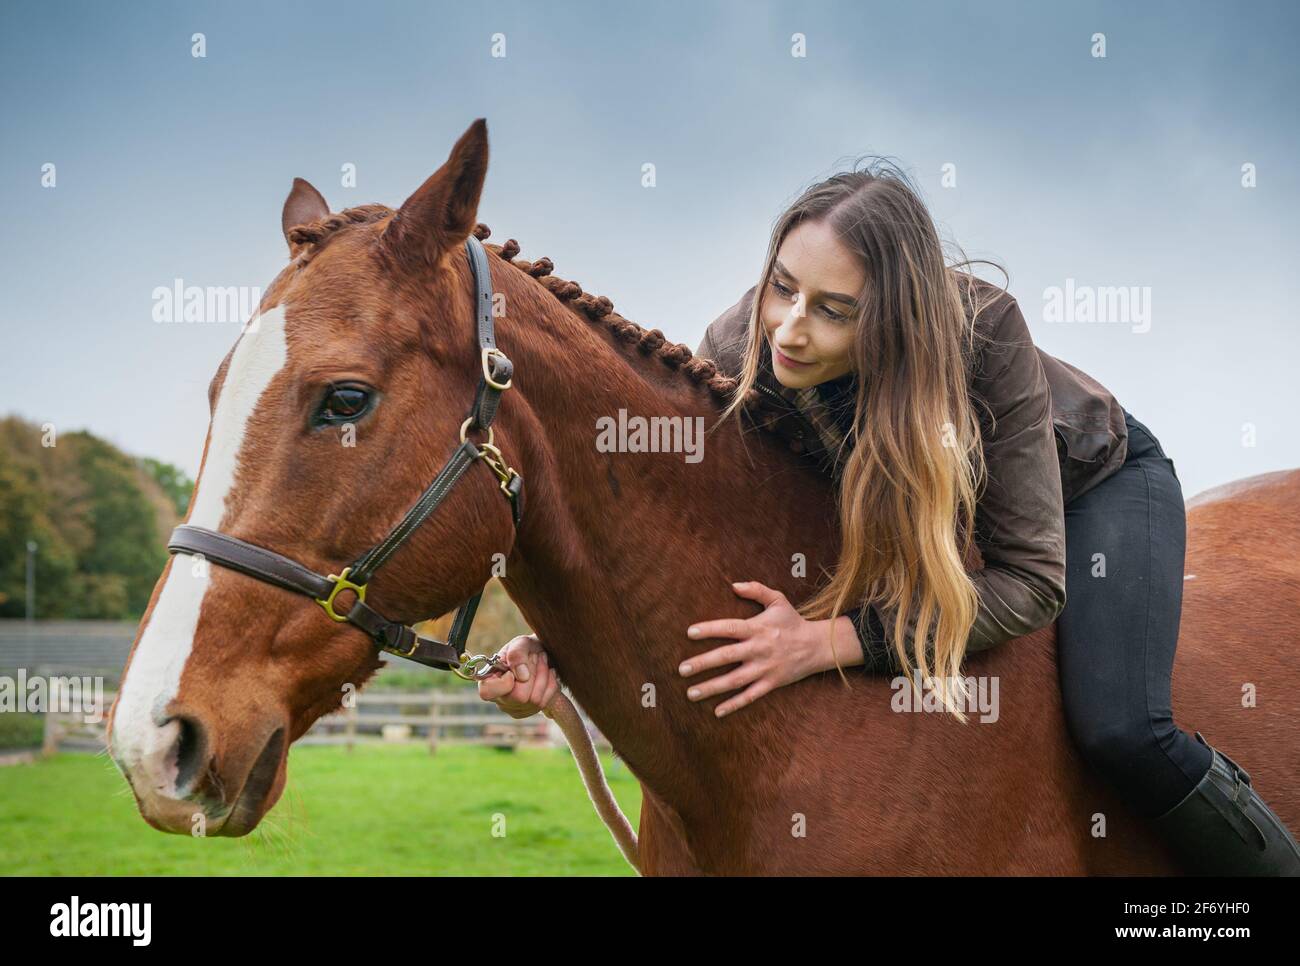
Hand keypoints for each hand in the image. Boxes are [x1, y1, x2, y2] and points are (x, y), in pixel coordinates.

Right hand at [476, 633, 560, 718]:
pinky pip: (546, 701)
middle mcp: (499, 698)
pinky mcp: (529, 711)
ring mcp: (514, 708)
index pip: (487, 692)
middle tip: (536, 657)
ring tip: (543, 661)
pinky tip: (547, 674)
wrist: (540, 655)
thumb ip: (517, 654)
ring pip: (536, 699)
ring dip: (544, 675)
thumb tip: (522, 676)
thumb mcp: (520, 643)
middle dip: (533, 673)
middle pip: (519, 697)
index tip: (514, 670)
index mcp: (488, 680)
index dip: (504, 682)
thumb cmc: (525, 649)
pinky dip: (551, 684)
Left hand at [680, 580, 830, 717]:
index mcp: (758, 628)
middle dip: (703, 663)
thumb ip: (756, 590)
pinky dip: (734, 704)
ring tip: (691, 693)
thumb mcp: (778, 600)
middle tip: (681, 669)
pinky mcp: (771, 683)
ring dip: (712, 687)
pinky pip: (750, 696)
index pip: (730, 627)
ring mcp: (765, 668)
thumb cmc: (792, 621)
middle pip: (727, 656)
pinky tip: (717, 711)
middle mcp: (759, 649)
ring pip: (735, 680)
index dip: (710, 629)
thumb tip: (733, 585)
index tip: (689, 633)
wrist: (817, 646)